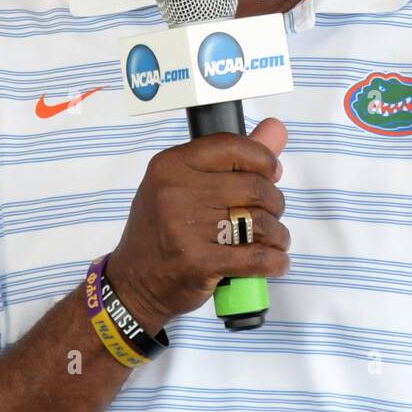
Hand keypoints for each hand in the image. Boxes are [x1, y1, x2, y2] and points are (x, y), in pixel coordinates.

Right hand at [106, 117, 289, 333]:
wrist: (133, 283)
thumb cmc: (162, 231)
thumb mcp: (184, 186)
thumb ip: (232, 158)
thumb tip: (277, 128)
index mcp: (171, 165)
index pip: (233, 146)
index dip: (263, 159)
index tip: (272, 174)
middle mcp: (175, 191)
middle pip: (254, 186)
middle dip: (274, 203)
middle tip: (270, 215)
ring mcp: (185, 228)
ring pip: (260, 222)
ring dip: (278, 235)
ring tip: (274, 241)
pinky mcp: (198, 262)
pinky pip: (257, 257)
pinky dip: (275, 261)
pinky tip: (275, 262)